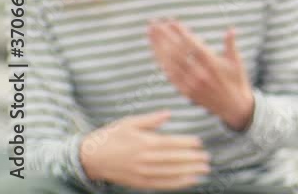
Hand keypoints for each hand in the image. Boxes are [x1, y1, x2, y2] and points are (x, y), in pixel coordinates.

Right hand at [79, 110, 209, 188]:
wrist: (90, 157)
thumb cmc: (111, 136)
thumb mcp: (129, 123)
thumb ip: (151, 120)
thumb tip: (168, 113)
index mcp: (143, 142)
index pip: (170, 143)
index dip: (186, 143)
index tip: (200, 143)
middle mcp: (144, 158)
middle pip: (173, 159)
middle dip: (192, 159)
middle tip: (207, 159)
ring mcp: (141, 172)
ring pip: (170, 173)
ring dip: (188, 172)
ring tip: (204, 171)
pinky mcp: (138, 183)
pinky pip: (161, 184)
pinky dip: (177, 184)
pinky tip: (190, 181)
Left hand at [147, 18, 255, 130]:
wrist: (234, 107)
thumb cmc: (236, 81)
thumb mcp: (236, 62)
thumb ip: (231, 45)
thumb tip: (231, 29)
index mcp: (212, 64)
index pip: (192, 45)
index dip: (180, 32)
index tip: (171, 21)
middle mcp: (199, 73)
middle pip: (176, 51)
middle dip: (164, 36)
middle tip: (155, 22)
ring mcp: (190, 84)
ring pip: (169, 62)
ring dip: (158, 46)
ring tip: (150, 32)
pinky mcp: (185, 92)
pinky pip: (169, 75)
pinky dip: (161, 62)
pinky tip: (154, 51)